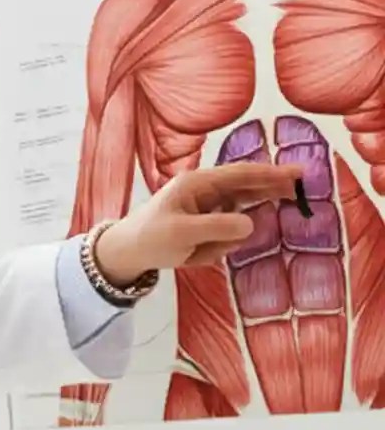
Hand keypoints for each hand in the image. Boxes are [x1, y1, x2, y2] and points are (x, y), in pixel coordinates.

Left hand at [92, 162, 303, 286]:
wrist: (128, 253)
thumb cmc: (151, 237)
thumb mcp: (182, 233)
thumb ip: (217, 227)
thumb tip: (251, 222)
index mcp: (198, 183)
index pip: (241, 175)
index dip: (271, 174)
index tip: (299, 173)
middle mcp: (206, 192)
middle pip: (249, 188)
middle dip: (270, 191)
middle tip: (300, 193)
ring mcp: (209, 208)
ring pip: (239, 219)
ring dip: (225, 240)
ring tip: (200, 249)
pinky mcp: (210, 225)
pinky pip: (228, 236)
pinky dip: (217, 249)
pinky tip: (192, 256)